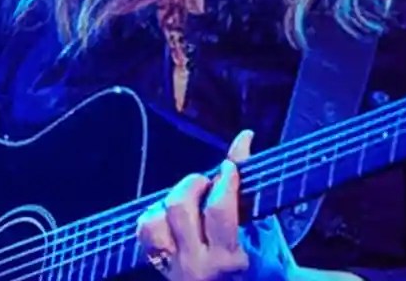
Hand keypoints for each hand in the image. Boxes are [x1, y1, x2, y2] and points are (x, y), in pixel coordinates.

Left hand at [135, 130, 296, 280]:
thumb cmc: (261, 263)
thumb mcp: (263, 232)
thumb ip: (248, 190)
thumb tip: (243, 139)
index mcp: (228, 258)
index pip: (218, 210)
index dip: (224, 181)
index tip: (228, 167)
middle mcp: (196, 264)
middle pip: (179, 207)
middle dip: (193, 185)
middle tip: (207, 183)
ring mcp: (172, 266)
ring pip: (153, 219)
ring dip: (169, 201)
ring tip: (189, 200)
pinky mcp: (157, 265)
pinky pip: (143, 232)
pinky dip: (155, 215)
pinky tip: (172, 215)